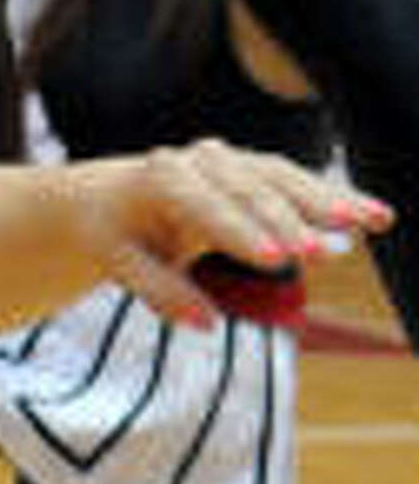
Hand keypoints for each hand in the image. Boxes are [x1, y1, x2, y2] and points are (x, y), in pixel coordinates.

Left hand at [83, 140, 390, 325]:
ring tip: (372, 223)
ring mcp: (232, 158)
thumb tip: (206, 324)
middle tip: (329, 253)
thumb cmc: (113, 232)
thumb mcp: (118, 263)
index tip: (280, 262)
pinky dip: (335, 196)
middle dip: (293, 223)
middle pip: (254, 192)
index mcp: (161, 178)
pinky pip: (298, 181)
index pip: (208, 209)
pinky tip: (375, 216)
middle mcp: (199, 159)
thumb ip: (160, 292)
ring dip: (329, 201)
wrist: (108, 194)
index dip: (245, 235)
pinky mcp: (255, 167)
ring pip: (285, 180)